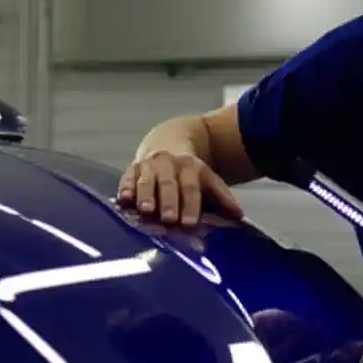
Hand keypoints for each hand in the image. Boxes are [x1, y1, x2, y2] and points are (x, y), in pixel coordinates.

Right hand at [118, 150, 243, 225]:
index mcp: (191, 168)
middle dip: (169, 201)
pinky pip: (127, 178)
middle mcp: (169, 164)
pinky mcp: (132, 169)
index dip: (191, 205)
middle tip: (168, 218)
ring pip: (147, 180)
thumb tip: (238, 215)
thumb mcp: (208, 179)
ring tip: (146, 209)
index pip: (192, 187)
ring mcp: (149, 165)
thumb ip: (221, 197)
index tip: (190, 222)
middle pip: (169, 184)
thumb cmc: (189, 173)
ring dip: (146, 195)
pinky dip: (126, 188)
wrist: (168, 140)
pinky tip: (123, 199)